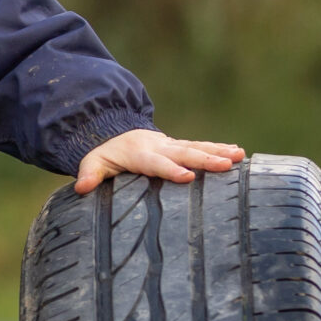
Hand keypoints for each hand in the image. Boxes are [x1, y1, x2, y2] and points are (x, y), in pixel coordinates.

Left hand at [74, 129, 244, 194]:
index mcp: (139, 154)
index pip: (156, 163)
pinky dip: (219, 148)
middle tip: (225, 165)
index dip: (171, 169)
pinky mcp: (180, 146)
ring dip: (218, 151)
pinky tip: (238, 153)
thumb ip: (88, 175)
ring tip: (239, 156)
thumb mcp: (92, 163)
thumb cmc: (105, 154)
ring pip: (197, 147)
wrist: (115, 133)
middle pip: (184, 152)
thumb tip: (82, 188)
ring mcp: (171, 145)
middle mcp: (159, 146)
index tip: (188, 177)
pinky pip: (201, 145)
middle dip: (205, 158)